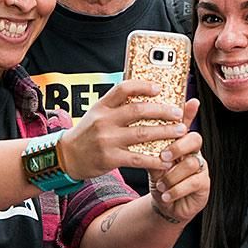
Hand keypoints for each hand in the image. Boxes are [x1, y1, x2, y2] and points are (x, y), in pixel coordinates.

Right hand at [59, 80, 185, 180]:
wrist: (67, 156)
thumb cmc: (88, 133)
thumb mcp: (98, 113)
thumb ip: (118, 105)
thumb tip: (146, 94)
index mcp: (102, 106)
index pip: (123, 89)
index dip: (143, 86)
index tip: (159, 88)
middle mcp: (104, 120)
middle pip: (138, 110)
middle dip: (162, 111)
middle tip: (178, 113)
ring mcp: (107, 139)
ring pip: (142, 134)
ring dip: (165, 132)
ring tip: (180, 132)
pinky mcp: (110, 158)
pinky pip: (137, 158)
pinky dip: (154, 160)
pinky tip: (166, 160)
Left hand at [149, 99, 208, 223]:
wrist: (165, 203)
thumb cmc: (159, 178)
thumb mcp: (152, 161)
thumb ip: (150, 146)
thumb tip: (138, 128)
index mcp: (181, 142)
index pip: (186, 123)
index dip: (190, 112)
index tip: (192, 102)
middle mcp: (194, 152)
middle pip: (195, 139)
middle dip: (178, 146)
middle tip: (163, 156)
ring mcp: (201, 168)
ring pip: (192, 163)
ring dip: (173, 175)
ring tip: (160, 184)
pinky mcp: (204, 184)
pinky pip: (193, 182)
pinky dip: (176, 190)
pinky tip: (165, 195)